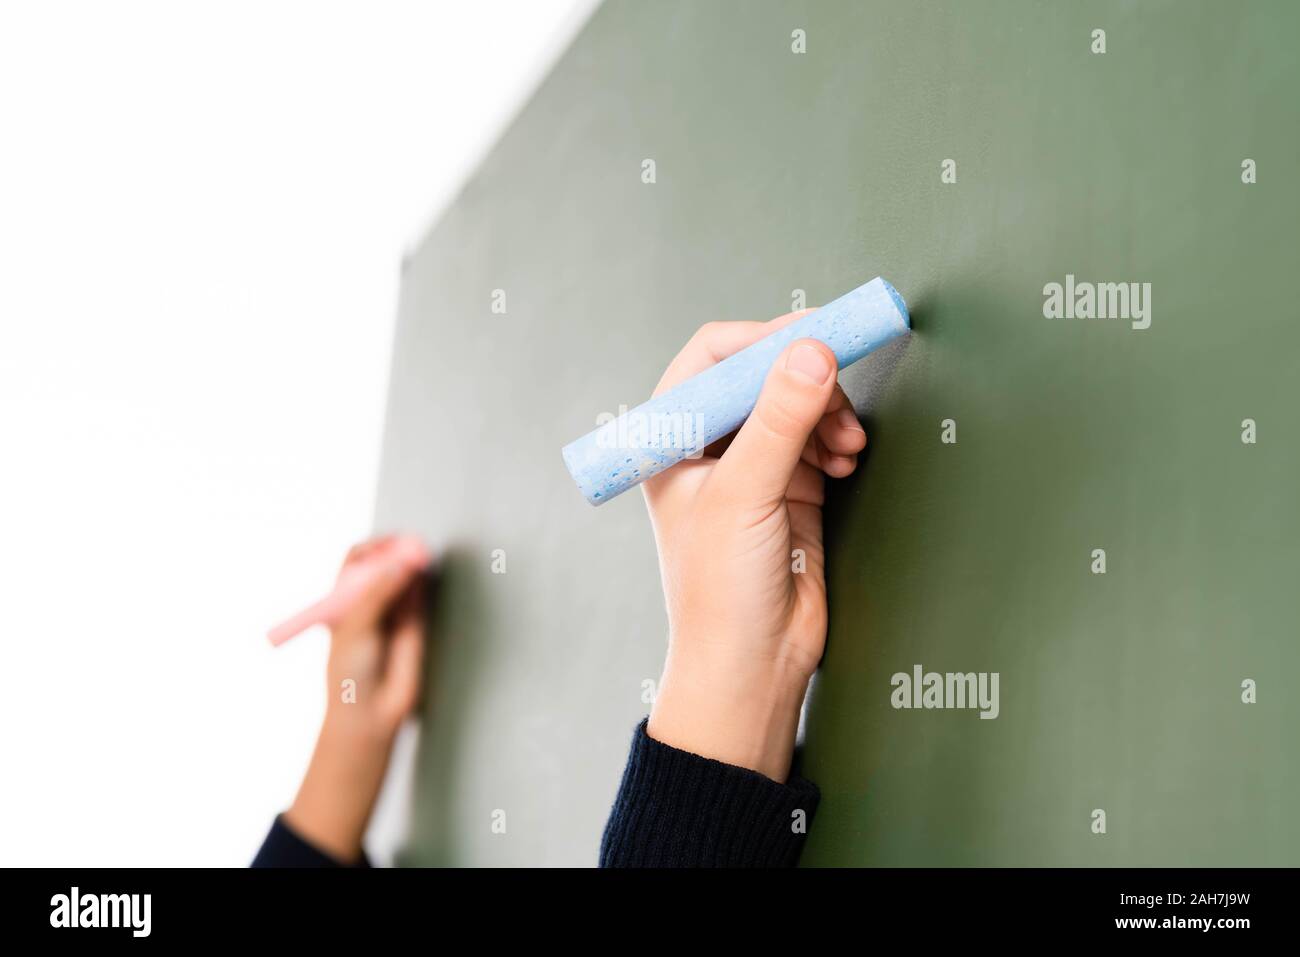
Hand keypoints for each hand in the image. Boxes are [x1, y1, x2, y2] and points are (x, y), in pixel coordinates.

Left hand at [283, 535, 429, 862]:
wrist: (372, 712)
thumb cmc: (351, 673)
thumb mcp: (357, 627)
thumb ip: (379, 594)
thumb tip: (403, 564)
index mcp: (344, 599)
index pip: (357, 560)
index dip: (374, 548)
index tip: (388, 545)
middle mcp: (369, 600)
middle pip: (385, 562)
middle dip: (398, 551)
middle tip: (412, 548)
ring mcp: (394, 610)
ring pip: (406, 575)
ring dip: (414, 563)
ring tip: (422, 561)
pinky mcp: (416, 623)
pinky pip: (422, 594)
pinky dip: (425, 581)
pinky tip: (426, 578)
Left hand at [643, 315, 866, 781]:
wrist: (751, 665)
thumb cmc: (719, 591)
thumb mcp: (744, 495)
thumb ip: (779, 420)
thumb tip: (813, 351)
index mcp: (671, 437)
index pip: (715, 355)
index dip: (765, 339)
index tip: (816, 337)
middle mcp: (708, 445)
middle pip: (762, 373)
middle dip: (806, 379)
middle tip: (840, 391)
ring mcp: (749, 466)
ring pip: (797, 403)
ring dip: (828, 413)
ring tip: (845, 444)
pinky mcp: (788, 488)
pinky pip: (817, 438)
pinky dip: (837, 440)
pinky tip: (845, 460)